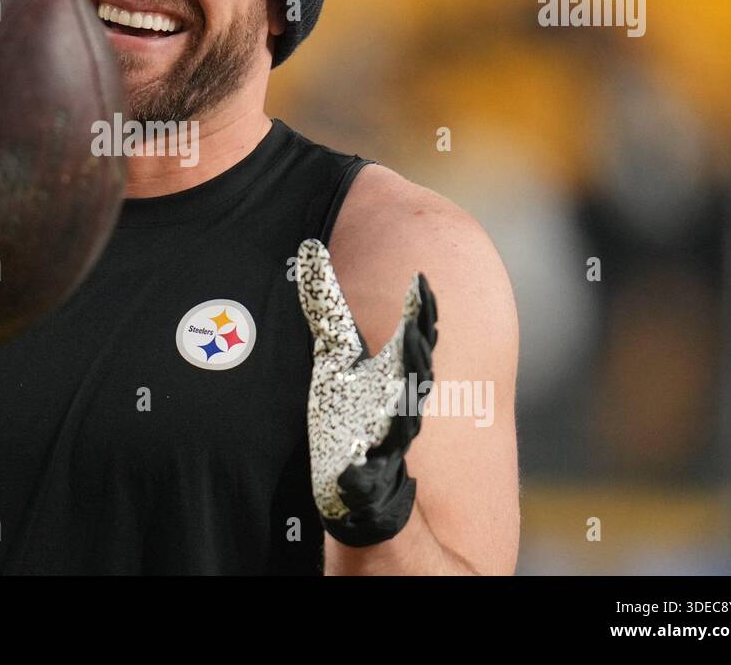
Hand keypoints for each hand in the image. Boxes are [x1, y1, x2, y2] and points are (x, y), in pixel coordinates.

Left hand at [295, 238, 437, 545]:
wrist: (354, 482)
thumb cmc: (347, 406)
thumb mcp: (333, 352)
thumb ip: (325, 303)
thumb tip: (309, 246)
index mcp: (392, 375)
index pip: (413, 341)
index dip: (420, 314)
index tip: (421, 283)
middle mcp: (395, 408)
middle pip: (413, 380)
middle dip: (417, 355)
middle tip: (418, 331)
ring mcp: (381, 446)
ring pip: (397, 431)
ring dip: (400, 418)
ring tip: (402, 400)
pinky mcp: (360, 482)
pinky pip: (363, 481)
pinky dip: (359, 478)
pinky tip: (352, 472)